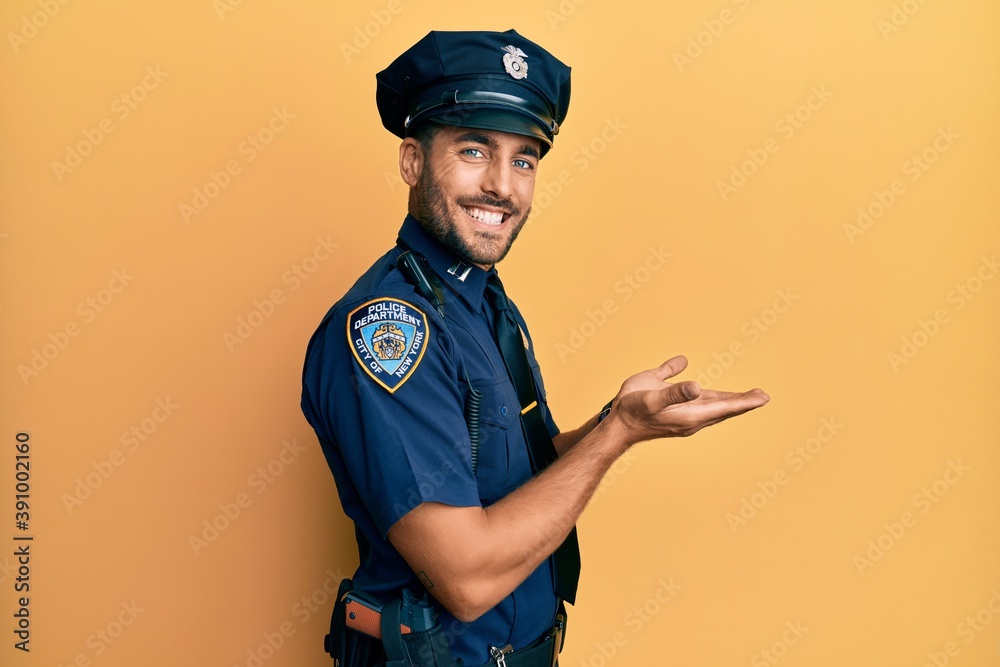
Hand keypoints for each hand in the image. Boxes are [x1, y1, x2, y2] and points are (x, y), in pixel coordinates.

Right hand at [609, 355, 768, 443]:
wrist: (617, 426)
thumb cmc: (632, 410)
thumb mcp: (651, 397)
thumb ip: (674, 391)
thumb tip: (696, 386)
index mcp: (690, 414)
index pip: (725, 406)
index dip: (744, 401)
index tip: (763, 397)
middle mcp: (692, 418)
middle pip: (724, 408)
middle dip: (743, 402)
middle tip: (762, 395)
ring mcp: (685, 417)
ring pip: (714, 407)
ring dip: (731, 401)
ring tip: (747, 396)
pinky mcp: (677, 413)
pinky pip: (700, 405)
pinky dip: (713, 399)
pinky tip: (710, 392)